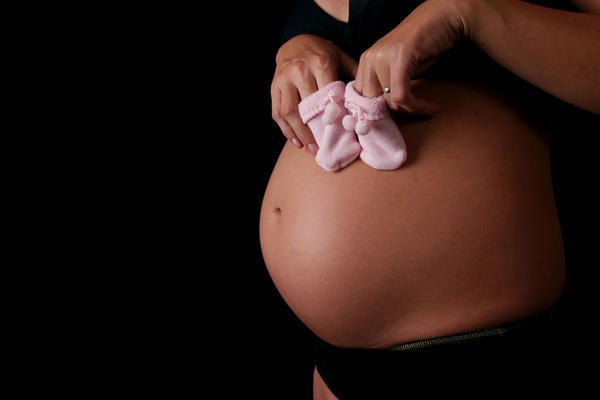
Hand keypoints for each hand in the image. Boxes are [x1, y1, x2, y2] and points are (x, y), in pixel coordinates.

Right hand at [271, 34, 357, 153]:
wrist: (296, 43)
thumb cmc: (323, 54)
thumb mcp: (342, 58)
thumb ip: (354, 76)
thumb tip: (367, 102)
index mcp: (320, 63)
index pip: (327, 95)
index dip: (332, 116)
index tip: (340, 133)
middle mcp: (299, 70)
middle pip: (307, 106)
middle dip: (315, 131)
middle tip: (325, 148)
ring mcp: (283, 79)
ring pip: (289, 112)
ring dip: (299, 134)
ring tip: (310, 148)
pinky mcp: (274, 87)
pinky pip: (277, 112)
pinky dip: (286, 130)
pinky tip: (296, 141)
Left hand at [355, 0, 469, 113]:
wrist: (443, 18)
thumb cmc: (424, 46)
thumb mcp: (399, 69)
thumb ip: (387, 85)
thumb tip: (383, 113)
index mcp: (366, 61)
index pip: (361, 97)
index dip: (377, 112)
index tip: (397, 118)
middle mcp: (370, 58)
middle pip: (372, 102)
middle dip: (394, 113)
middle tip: (414, 113)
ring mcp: (382, 57)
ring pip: (388, 101)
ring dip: (411, 110)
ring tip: (428, 108)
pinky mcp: (398, 59)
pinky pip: (401, 96)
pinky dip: (417, 106)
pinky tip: (432, 106)